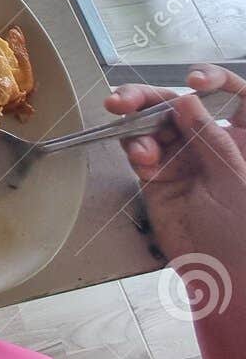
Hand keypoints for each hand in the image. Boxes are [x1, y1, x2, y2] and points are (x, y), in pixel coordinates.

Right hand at [104, 65, 245, 275]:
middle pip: (179, 105)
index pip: (231, 95)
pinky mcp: (158, 176)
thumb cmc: (244, 232)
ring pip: (153, 124)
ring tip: (124, 122)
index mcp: (243, 138)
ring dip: (136, 120)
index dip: (212, 80)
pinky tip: (140, 156)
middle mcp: (211, 142)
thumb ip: (209, 140)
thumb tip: (186, 100)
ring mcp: (183, 158)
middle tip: (125, 98)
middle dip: (151, 97)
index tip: (193, 79)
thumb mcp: (234, 181)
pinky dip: (135, 147)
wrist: (224, 278)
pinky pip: (140, 150)